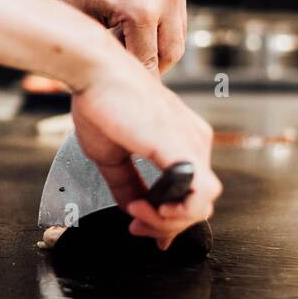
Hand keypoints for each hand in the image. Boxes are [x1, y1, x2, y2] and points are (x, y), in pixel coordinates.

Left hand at [52, 0, 186, 73]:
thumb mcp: (87, 19)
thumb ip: (109, 48)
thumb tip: (120, 72)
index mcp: (141, 13)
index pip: (148, 61)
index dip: (139, 76)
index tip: (130, 85)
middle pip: (172, 52)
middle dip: (156, 65)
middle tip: (138, 70)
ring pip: (179, 34)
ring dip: (162, 44)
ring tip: (135, 42)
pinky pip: (178, 11)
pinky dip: (165, 22)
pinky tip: (141, 21)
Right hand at [71, 53, 219, 249]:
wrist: (95, 72)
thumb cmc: (100, 100)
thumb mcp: (111, 155)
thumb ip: (126, 184)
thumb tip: (132, 209)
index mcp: (180, 141)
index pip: (190, 194)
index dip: (166, 219)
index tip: (139, 224)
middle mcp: (194, 142)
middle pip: (198, 204)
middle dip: (164, 225)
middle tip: (137, 226)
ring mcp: (192, 144)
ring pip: (202, 205)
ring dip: (168, 221)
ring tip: (138, 214)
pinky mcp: (182, 147)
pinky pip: (200, 194)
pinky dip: (178, 212)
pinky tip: (150, 208)